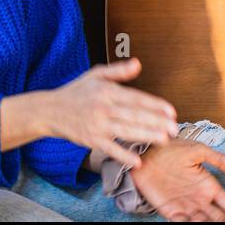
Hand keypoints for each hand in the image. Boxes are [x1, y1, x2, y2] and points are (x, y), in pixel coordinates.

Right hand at [46, 58, 178, 167]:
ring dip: (146, 136)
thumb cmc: (76, 91)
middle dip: (156, 122)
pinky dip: (123, 155)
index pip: (136, 99)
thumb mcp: (96, 75)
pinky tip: (137, 161)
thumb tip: (138, 63)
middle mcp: (103, 108)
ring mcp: (97, 126)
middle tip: (175, 128)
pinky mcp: (90, 140)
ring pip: (126, 131)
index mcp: (107, 91)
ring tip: (164, 139)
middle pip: (134, 116)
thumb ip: (119, 70)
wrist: (49, 110)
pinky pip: (109, 149)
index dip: (155, 105)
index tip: (171, 111)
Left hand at [130, 138, 224, 221]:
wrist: (145, 154)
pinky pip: (182, 223)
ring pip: (204, 222)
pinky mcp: (170, 211)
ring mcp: (185, 206)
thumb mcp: (199, 151)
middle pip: (219, 217)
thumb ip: (220, 160)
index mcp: (208, 185)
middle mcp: (199, 199)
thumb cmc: (172, 149)